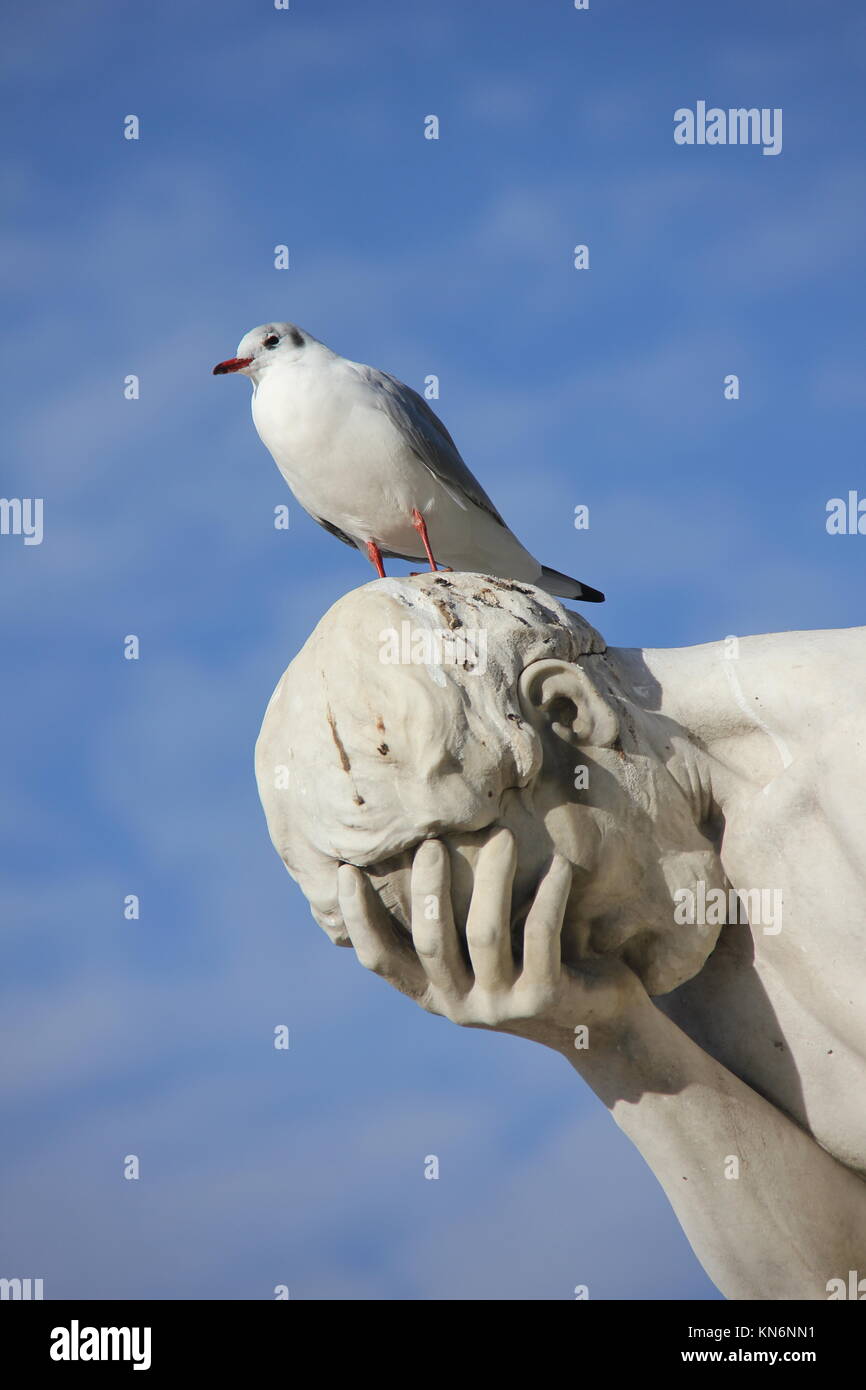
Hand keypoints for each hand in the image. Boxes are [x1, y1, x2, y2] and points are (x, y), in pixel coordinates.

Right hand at [336, 827, 644, 1052]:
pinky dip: (549, 896)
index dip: (359, 919)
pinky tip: (560, 866)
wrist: (605, 1023)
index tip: (346, 872)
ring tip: (502, 837)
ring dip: (492, 879)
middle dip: (428, 888)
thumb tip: (409, 852)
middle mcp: (460, 1006)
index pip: (382, 961)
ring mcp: (503, 1006)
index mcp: (434, 993)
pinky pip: (541, 935)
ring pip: (486, 934)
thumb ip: (450, 925)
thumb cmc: (534, 966)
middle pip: (432, 942)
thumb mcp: (483, 954)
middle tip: (431, 841)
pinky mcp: (547, 999)